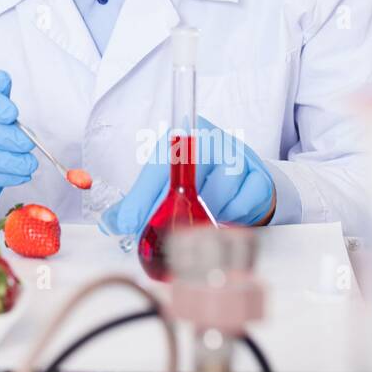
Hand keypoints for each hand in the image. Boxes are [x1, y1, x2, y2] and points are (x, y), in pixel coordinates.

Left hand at [98, 116, 275, 236]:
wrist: (248, 184)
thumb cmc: (202, 181)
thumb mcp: (167, 185)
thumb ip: (140, 202)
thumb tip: (111, 222)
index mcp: (183, 136)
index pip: (159, 166)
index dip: (143, 198)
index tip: (130, 223)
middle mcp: (212, 140)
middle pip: (187, 180)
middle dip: (172, 214)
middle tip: (163, 235)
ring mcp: (239, 157)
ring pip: (215, 198)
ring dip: (206, 218)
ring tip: (202, 219)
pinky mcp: (260, 178)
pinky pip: (240, 209)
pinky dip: (230, 220)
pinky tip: (226, 217)